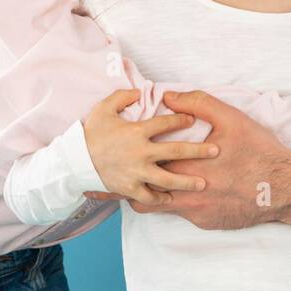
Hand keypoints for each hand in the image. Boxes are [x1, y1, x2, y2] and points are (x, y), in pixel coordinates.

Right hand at [82, 89, 219, 206]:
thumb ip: (122, 96)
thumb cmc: (91, 133)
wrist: (74, 161)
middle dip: (198, 151)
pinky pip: (149, 196)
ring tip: (203, 184)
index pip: (166, 123)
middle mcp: (141, 152)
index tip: (193, 119)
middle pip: (175, 151)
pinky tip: (172, 199)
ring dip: (187, 181)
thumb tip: (138, 91)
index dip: (182, 119)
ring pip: (168, 179)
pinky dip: (161, 199)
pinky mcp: (129, 188)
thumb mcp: (104, 108)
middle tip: (215, 151)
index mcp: (137, 131)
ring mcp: (136, 172)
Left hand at [123, 90, 290, 229]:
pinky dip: (180, 201)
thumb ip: (197, 104)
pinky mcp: (206, 223)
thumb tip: (168, 97)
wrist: (285, 187)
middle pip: (140, 195)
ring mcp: (195, 213)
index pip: (142, 166)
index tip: (119, 154)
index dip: (128, 160)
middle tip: (119, 174)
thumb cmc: (257, 150)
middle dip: (129, 184)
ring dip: (152, 195)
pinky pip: (184, 214)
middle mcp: (185, 194)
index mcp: (185, 166)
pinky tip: (186, 190)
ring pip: (157, 208)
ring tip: (145, 183)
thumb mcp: (230, 118)